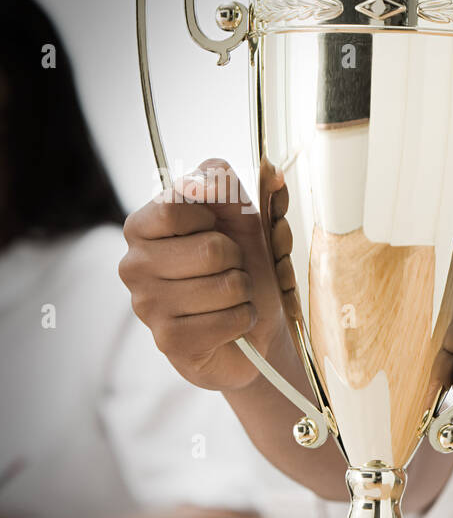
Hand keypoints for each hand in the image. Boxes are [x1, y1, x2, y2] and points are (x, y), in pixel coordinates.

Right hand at [119, 158, 290, 392]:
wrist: (252, 327)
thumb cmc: (241, 267)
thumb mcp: (240, 216)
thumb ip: (227, 183)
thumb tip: (228, 176)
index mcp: (142, 226)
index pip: (176, 204)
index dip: (214, 217)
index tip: (216, 229)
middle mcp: (134, 265)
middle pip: (210, 249)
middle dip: (238, 260)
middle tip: (229, 270)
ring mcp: (147, 306)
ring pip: (225, 286)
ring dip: (243, 292)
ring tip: (230, 297)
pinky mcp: (169, 341)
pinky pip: (228, 321)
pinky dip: (243, 320)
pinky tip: (230, 323)